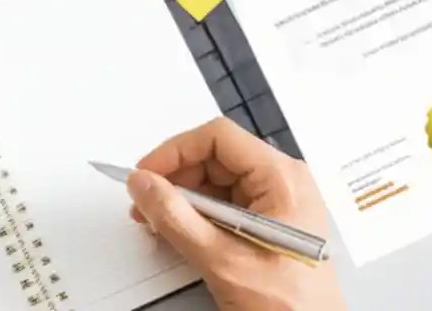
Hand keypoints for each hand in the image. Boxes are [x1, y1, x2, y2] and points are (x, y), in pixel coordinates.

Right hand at [126, 118, 345, 310]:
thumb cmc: (288, 305)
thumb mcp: (221, 259)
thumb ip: (175, 217)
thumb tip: (143, 184)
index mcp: (282, 179)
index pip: (218, 138)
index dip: (176, 151)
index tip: (147, 173)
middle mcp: (283, 182)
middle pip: (215, 158)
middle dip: (176, 178)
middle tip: (147, 201)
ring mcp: (278, 201)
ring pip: (217, 180)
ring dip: (183, 198)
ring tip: (159, 221)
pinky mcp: (269, 220)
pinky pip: (226, 202)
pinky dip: (199, 214)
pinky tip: (181, 231)